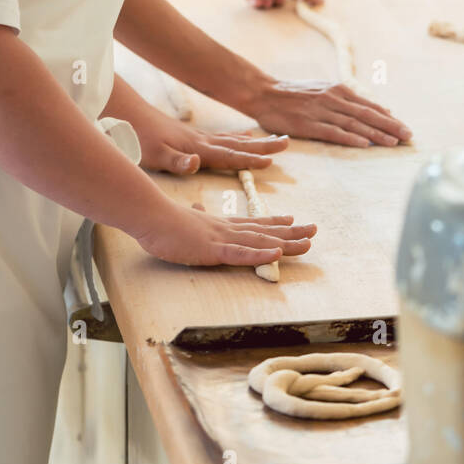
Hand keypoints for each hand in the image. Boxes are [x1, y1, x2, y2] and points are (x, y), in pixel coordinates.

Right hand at [132, 201, 315, 267]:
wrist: (150, 215)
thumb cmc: (162, 220)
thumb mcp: (183, 218)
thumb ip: (194, 216)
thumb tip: (196, 208)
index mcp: (220, 225)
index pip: (252, 223)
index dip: (274, 223)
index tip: (292, 220)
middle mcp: (226, 229)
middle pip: (264, 231)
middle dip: (291, 232)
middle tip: (313, 230)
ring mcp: (221, 239)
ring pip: (260, 242)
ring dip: (286, 242)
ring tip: (308, 242)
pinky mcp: (212, 250)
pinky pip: (240, 254)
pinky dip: (260, 255)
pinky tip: (277, 254)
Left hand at [138, 114, 289, 174]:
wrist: (127, 115)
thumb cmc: (139, 138)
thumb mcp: (154, 155)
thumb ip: (177, 161)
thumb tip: (196, 162)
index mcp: (197, 149)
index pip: (228, 156)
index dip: (249, 160)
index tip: (270, 162)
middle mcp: (202, 142)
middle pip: (238, 145)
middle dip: (262, 146)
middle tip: (286, 144)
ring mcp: (198, 138)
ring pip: (233, 140)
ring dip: (254, 142)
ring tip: (273, 141)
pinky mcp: (191, 137)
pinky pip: (222, 138)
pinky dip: (237, 138)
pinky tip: (243, 136)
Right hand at [249, 79, 412, 147]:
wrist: (264, 93)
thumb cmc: (294, 94)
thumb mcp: (323, 90)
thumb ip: (347, 99)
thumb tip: (374, 108)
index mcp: (338, 90)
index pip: (369, 106)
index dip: (389, 118)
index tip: (405, 128)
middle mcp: (333, 99)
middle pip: (367, 114)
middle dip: (390, 126)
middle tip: (408, 137)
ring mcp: (321, 111)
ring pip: (354, 124)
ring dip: (376, 133)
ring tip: (393, 143)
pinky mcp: (308, 124)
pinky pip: (333, 132)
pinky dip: (350, 137)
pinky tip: (364, 144)